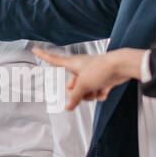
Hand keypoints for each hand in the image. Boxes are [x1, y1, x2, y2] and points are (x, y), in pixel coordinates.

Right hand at [32, 47, 146, 110]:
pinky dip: (100, 93)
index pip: (53, 60)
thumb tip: (68, 107)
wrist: (121, 66)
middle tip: (85, 89)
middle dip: (78, 93)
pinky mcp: (100, 80)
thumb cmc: (101, 70)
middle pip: (71, 87)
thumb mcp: (83, 86)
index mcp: (72, 64)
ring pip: (84, 92)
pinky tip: (106, 89)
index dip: (43, 55)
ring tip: (97, 88)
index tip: (34, 49)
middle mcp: (80, 69)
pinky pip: (95, 93)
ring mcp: (90, 75)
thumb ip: (73, 98)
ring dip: (90, 95)